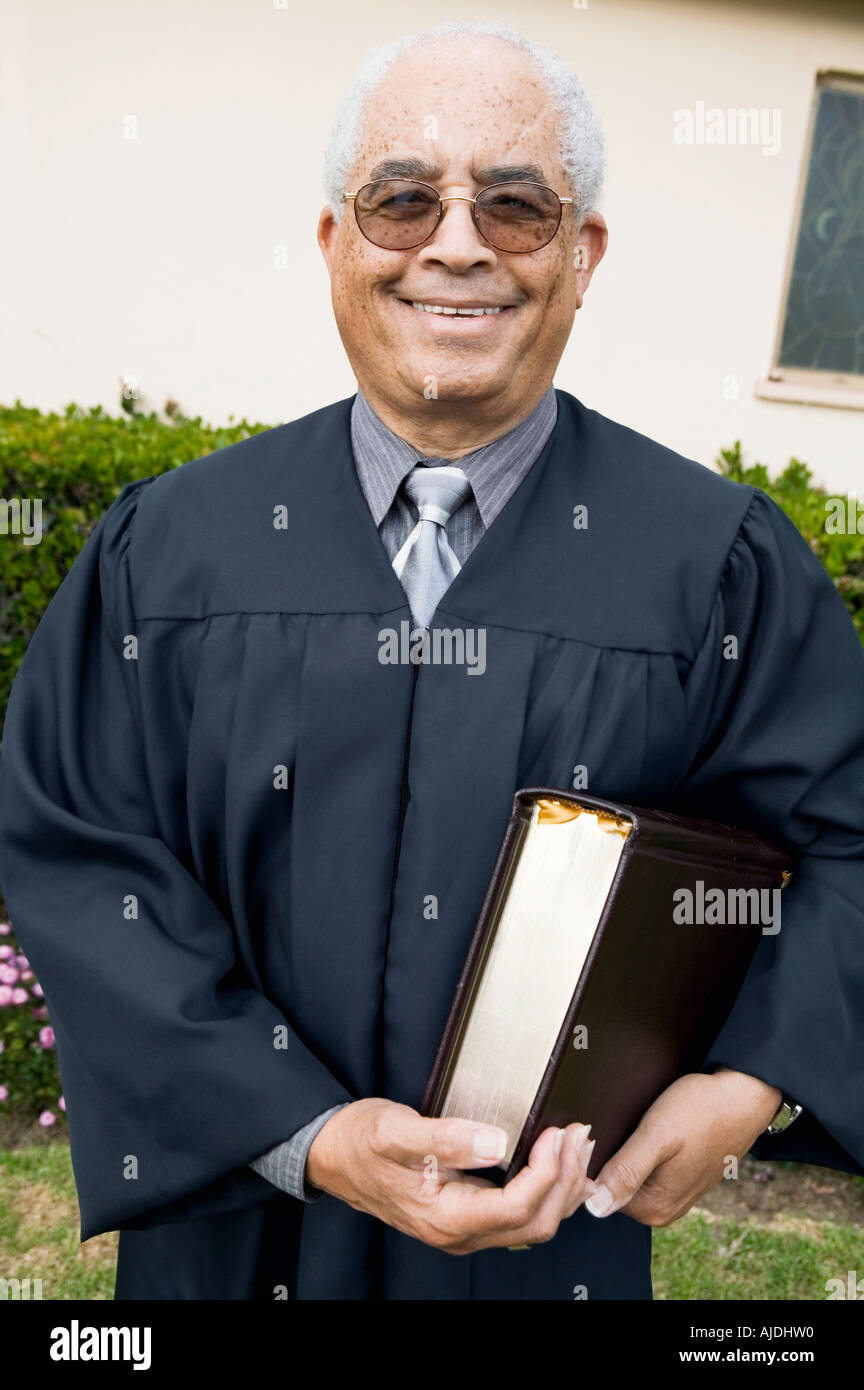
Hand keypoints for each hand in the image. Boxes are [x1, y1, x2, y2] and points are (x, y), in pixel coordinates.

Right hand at [306, 1097, 597, 1253]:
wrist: (333, 1155)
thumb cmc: (360, 1142)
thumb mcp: (397, 1131)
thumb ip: (447, 1138)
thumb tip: (498, 1141)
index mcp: (444, 1218)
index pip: (516, 1207)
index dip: (546, 1172)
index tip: (557, 1134)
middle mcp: (458, 1233)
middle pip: (535, 1223)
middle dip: (565, 1180)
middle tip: (578, 1135)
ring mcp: (463, 1228)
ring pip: (532, 1224)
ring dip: (561, 1187)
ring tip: (576, 1147)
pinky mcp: (466, 1215)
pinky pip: (519, 1216)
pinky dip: (546, 1192)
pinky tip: (556, 1167)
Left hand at [583, 1068, 781, 1225]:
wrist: (744, 1096)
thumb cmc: (702, 1110)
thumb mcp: (658, 1136)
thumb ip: (627, 1172)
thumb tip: (595, 1208)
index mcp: (654, 1208)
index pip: (598, 1194)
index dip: (592, 1163)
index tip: (596, 1135)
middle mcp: (664, 1210)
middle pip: (613, 1186)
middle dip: (609, 1157)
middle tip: (620, 1122)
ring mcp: (675, 1194)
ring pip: (629, 1174)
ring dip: (625, 1150)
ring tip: (637, 1122)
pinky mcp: (682, 1176)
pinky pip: (647, 1167)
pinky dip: (642, 1148)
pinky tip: (652, 1128)